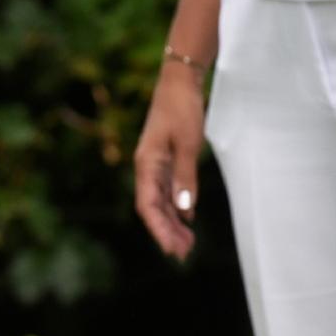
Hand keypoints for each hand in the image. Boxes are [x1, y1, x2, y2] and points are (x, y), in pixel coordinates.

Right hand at [132, 67, 209, 262]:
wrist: (179, 81)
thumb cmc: (182, 108)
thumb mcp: (188, 143)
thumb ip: (185, 176)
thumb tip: (184, 209)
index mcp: (146, 165)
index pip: (148, 206)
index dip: (160, 230)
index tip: (173, 249)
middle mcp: (146, 168)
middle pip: (153, 208)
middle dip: (167, 232)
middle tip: (185, 253)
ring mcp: (155, 164)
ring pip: (160, 201)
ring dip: (172, 222)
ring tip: (188, 242)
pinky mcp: (165, 159)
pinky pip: (167, 189)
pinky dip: (177, 206)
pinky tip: (187, 217)